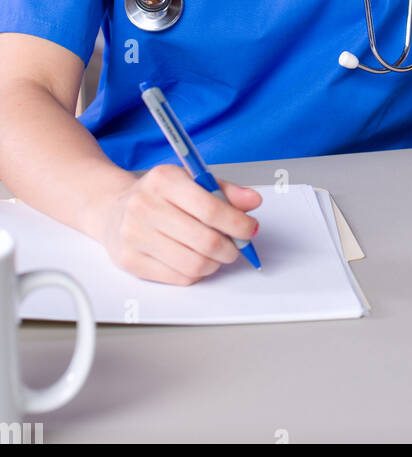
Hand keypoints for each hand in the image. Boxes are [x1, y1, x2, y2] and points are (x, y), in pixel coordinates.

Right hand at [100, 163, 262, 284]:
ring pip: (193, 263)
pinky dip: (196, 273)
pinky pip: (177, 277)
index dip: (238, 223)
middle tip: (237, 246)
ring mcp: (134, 235)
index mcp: (164, 179)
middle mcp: (145, 205)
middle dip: (231, 248)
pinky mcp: (130, 261)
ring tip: (218, 254)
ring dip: (215, 263)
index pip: (210, 208)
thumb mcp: (190, 180)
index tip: (250, 229)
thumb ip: (224, 190)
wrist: (112, 208)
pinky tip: (197, 261)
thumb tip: (254, 201)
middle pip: (205, 240)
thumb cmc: (158, 194)